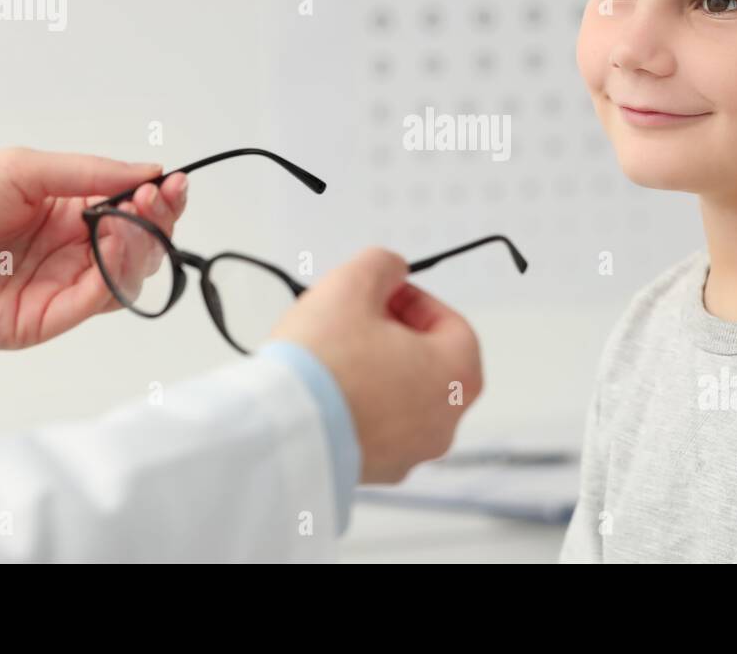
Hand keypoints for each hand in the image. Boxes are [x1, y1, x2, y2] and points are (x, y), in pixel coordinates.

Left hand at [0, 147, 188, 349]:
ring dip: (142, 246)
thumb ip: (90, 173)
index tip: (172, 182)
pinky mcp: (46, 320)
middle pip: (139, 246)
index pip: (131, 210)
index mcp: (66, 212)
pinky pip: (96, 302)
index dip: (157, 198)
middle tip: (157, 200)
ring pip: (127, 277)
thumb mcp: (24, 168)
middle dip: (159, 221)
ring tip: (136, 219)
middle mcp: (70, 251)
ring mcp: (60, 287)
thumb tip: (149, 171)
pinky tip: (115, 245)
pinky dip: (116, 275)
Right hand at [268, 248, 482, 483]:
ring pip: (400, 397)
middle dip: (391, 334)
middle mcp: (443, 422)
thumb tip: (391, 270)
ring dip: (373, 370)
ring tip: (331, 352)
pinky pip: (374, 427)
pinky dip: (356, 405)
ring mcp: (410, 454)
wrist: (280, 431)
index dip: (413, 301)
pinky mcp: (374, 472)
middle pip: (427, 363)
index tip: (381, 293)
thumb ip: (383, 264)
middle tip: (354, 318)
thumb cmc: (323, 362)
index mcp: (456, 377)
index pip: (451, 325)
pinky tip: (322, 389)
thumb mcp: (353, 283)